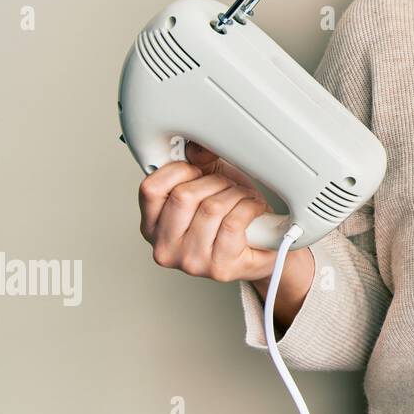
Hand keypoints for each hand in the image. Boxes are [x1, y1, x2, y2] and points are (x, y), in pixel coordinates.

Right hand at [137, 141, 281, 282]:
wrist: (262, 248)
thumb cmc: (232, 216)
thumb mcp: (210, 182)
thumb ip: (198, 161)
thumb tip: (194, 144)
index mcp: (152, 226)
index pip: (150, 189)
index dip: (180, 171)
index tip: (198, 172)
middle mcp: (165, 248)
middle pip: (184, 196)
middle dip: (215, 182)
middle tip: (227, 188)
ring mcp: (190, 261)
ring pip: (212, 207)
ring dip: (236, 195)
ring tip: (242, 200)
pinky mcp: (218, 268)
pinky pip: (234, 221)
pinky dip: (250, 207)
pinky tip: (253, 211)